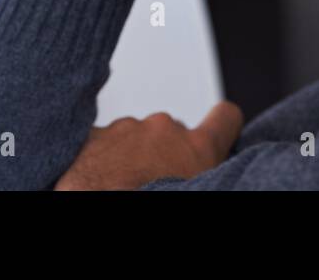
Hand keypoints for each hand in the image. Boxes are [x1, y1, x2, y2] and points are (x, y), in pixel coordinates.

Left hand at [53, 101, 243, 190]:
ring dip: (130, 160)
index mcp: (196, 148)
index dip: (223, 128)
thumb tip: (196, 173)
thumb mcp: (196, 188)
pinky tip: (99, 183)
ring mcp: (126, 128)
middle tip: (152, 186)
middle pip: (171, 135)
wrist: (92, 198)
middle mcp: (164, 128)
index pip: (225, 119)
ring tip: (120, 188)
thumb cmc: (146, 196)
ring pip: (135, 141)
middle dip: (163, 155)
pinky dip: (102, 161)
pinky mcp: (93, 134)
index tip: (220, 136)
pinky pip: (103, 144)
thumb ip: (199, 170)